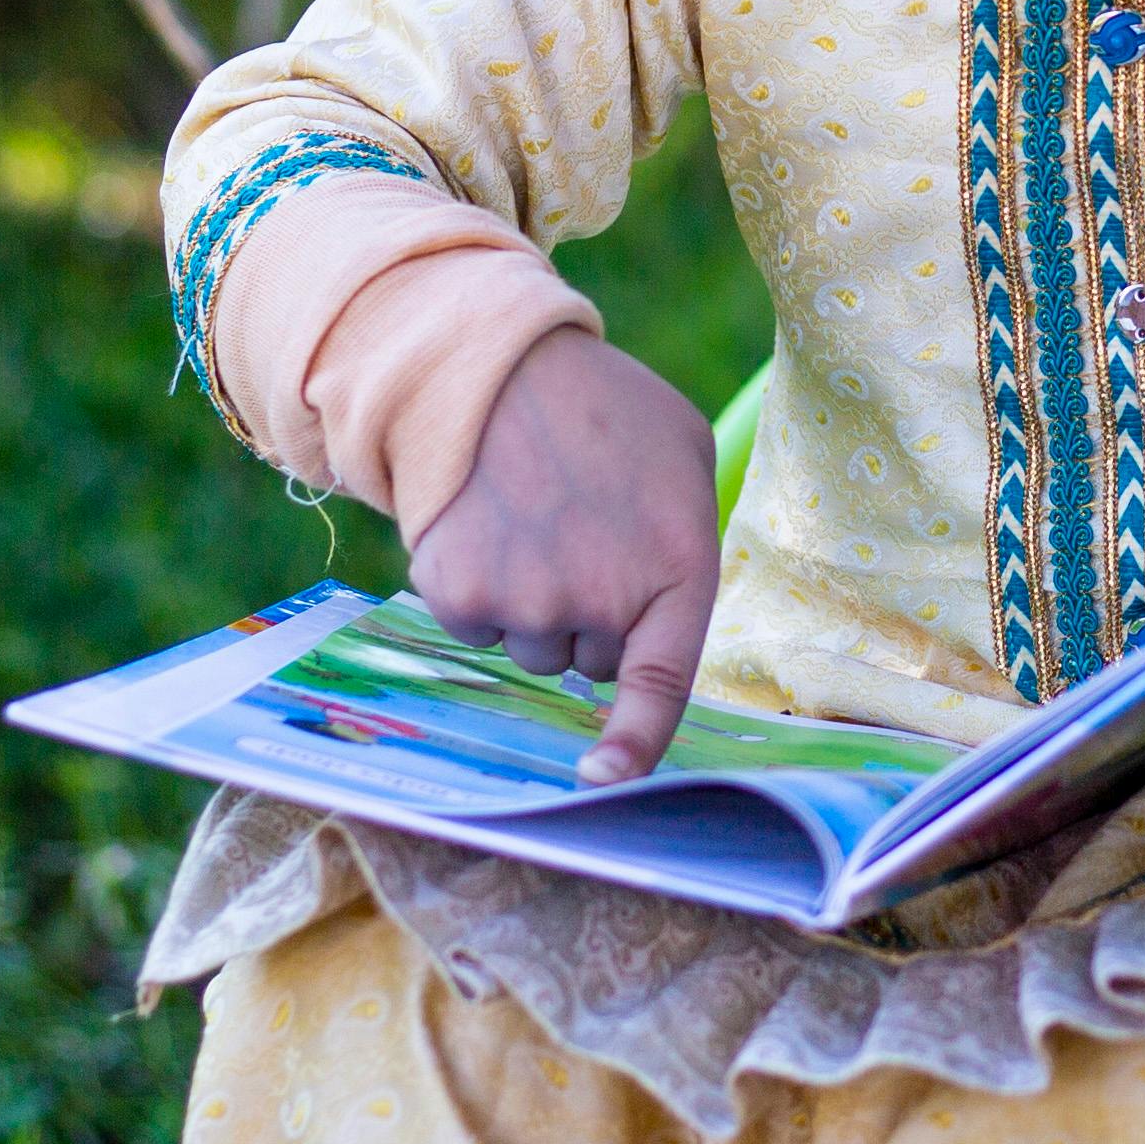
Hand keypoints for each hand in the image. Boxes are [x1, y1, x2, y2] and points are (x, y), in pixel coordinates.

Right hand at [407, 327, 722, 781]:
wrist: (486, 364)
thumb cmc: (599, 407)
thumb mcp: (682, 454)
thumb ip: (685, 539)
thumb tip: (669, 607)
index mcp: (676, 568)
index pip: (663, 685)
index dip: (639, 744)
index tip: (606, 779)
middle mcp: (602, 601)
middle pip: (592, 660)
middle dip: (590, 613)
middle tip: (576, 527)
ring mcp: (527, 604)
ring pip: (533, 646)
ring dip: (533, 601)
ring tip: (530, 514)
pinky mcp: (460, 597)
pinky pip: (478, 626)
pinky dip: (479, 586)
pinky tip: (487, 521)